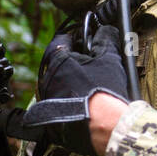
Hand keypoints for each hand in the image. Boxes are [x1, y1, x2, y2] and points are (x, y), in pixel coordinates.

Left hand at [37, 24, 131, 155]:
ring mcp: (47, 102)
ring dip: (68, 85)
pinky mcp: (50, 121)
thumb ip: (105, 39)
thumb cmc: (105, 89)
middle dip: (72, 64)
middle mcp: (47, 80)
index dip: (74, 40)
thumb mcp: (109, 58)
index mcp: (58, 61)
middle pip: (57, 65)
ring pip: (56, 86)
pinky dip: (65, 106)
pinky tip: (80, 107)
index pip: (61, 41)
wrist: (105, 126)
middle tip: (89, 68)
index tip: (82, 43)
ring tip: (87, 91)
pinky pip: (55, 109)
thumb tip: (105, 29)